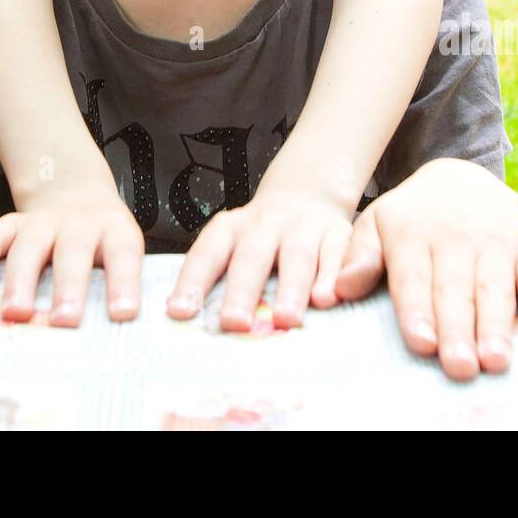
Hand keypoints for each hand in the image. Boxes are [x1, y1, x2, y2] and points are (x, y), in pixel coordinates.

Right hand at [0, 184, 143, 326]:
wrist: (80, 203)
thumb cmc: (102, 248)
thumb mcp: (119, 260)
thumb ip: (111, 290)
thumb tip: (103, 341)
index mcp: (115, 232)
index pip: (123, 255)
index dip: (124, 282)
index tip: (122, 313)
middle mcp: (79, 222)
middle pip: (74, 250)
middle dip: (69, 286)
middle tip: (64, 321)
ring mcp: (43, 220)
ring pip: (30, 245)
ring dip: (21, 280)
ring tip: (16, 314)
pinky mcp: (12, 223)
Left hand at [165, 185, 353, 330]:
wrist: (305, 195)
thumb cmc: (261, 237)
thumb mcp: (235, 245)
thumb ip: (219, 277)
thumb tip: (192, 321)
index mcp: (231, 229)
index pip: (207, 254)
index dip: (193, 282)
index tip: (180, 312)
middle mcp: (265, 224)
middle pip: (251, 255)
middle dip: (242, 290)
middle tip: (234, 323)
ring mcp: (302, 227)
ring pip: (296, 255)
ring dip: (290, 288)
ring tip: (285, 319)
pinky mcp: (337, 233)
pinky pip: (335, 254)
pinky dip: (331, 276)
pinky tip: (327, 299)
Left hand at [334, 158, 517, 379]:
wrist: (460, 176)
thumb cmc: (411, 218)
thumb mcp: (377, 225)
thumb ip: (359, 257)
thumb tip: (339, 290)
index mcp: (411, 234)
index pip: (413, 278)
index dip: (418, 311)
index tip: (422, 342)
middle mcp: (454, 236)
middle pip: (455, 289)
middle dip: (458, 329)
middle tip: (460, 366)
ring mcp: (495, 240)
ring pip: (495, 286)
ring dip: (497, 325)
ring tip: (495, 359)